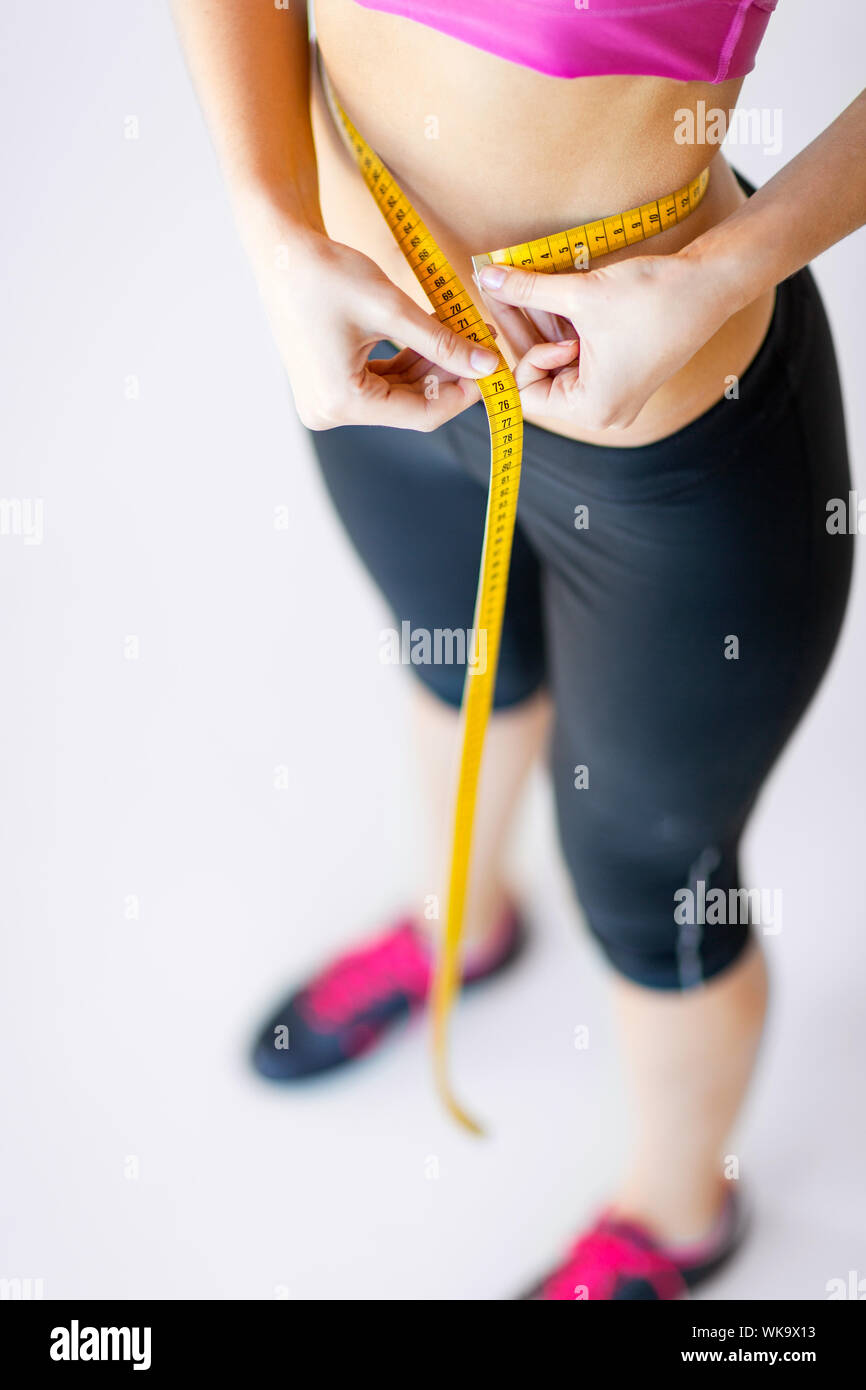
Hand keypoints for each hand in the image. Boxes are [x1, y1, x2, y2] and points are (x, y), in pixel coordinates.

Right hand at [249, 227, 498, 430]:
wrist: (280, 252)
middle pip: (409, 406)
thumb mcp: (392, 309)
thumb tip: (485, 365)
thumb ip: (441, 342)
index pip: (419, 414)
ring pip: (397, 394)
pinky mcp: (330, 385)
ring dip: (430, 367)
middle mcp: (330, 411)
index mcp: (341, 402)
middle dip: (448, 376)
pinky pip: (380, 382)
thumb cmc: (327, 274)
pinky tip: (433, 337)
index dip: (462, 394)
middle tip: (483, 348)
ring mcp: (328, 401)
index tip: (492, 372)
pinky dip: (407, 362)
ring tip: (463, 335)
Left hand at [476, 246, 730, 430]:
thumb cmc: (652, 296)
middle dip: (525, 330)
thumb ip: (528, 290)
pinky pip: (580, 354)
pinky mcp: (621, 372)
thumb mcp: (580, 294)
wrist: (711, 283)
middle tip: (502, 286)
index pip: (528, 394)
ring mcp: (613, 393)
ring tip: (524, 280)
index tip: (518, 307)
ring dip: (543, 322)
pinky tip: (553, 290)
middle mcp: (602, 411)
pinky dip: (566, 324)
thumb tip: (485, 278)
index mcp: (592, 409)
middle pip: (542, 377)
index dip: (519, 351)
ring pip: (559, 362)